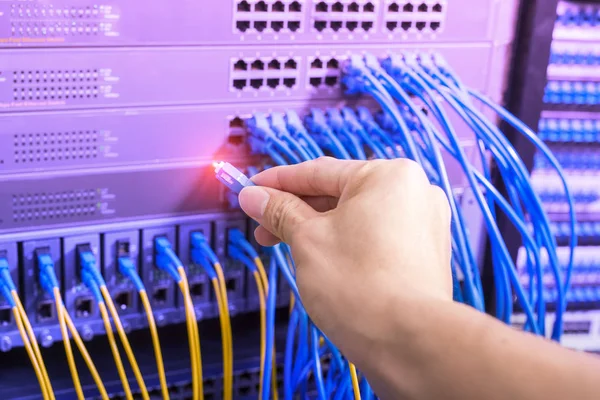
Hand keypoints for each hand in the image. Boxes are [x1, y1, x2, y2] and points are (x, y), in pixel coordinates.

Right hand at [238, 157, 452, 366]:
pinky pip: (374, 237)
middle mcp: (414, 192)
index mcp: (388, 176)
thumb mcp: (307, 240)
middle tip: (262, 226)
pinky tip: (320, 260)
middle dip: (296, 210)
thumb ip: (280, 211)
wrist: (408, 343)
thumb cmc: (359, 286)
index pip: (320, 171)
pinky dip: (345, 243)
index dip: (278, 181)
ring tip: (286, 247)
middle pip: (339, 193)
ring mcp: (423, 224)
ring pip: (356, 217)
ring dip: (318, 229)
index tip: (251, 190)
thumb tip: (253, 197)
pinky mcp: (423, 254)